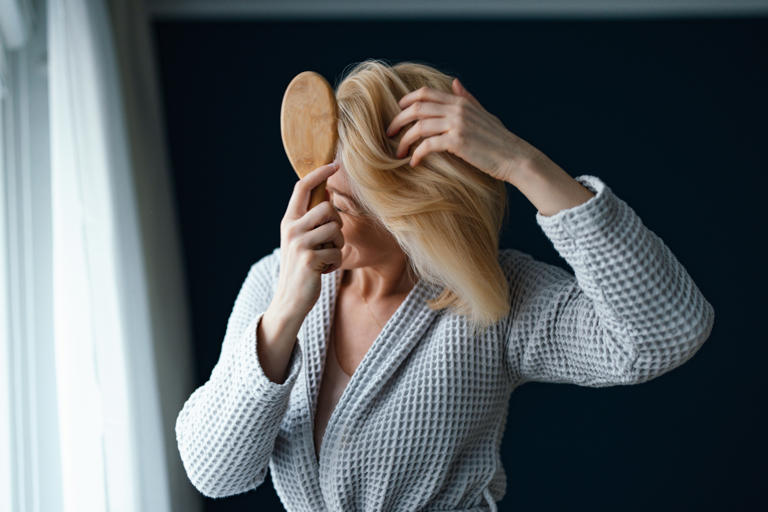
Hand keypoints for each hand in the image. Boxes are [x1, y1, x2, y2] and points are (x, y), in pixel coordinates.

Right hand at [273, 162, 344, 319]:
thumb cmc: (301, 268)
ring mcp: (299, 243)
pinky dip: (335, 262)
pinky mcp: (309, 259)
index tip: (334, 164)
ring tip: (326, 256)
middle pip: (327, 208)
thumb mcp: (300, 240)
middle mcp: (291, 228)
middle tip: (330, 241)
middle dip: (337, 224)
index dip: (319, 173)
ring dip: (338, 245)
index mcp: (289, 221)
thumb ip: (310, 220)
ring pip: (335, 229)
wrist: (290, 300)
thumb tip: (327, 195)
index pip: (302, 187)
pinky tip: (324, 270)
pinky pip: (337, 251)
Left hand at [386, 77, 539, 183]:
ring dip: (404, 140)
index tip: (397, 113)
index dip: (406, 101)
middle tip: (389, 132)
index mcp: (460, 101)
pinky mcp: (457, 142)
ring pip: (419, 126)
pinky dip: (417, 154)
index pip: (425, 93)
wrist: (515, 157)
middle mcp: (457, 109)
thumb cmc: (499, 139)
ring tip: (398, 151)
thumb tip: (455, 83)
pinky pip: (428, 145)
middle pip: (417, 108)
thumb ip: (467, 98)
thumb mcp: (483, 113)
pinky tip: (414, 162)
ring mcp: (457, 125)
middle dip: (398, 120)